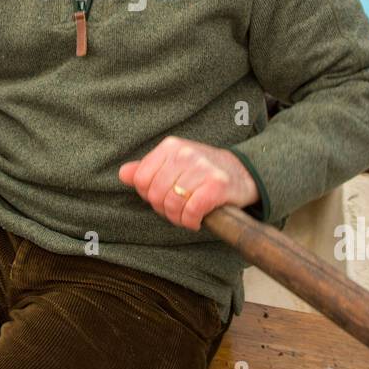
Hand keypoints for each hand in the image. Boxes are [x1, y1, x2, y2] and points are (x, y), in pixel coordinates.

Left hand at [118, 136, 260, 231]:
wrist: (244, 172)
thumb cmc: (204, 172)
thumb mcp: (175, 164)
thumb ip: (148, 169)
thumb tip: (123, 174)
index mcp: (171, 146)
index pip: (142, 179)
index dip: (149, 196)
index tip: (164, 197)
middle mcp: (185, 154)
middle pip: (156, 195)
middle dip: (164, 209)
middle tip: (178, 210)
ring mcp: (202, 168)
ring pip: (172, 204)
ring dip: (178, 218)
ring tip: (188, 215)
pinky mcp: (217, 185)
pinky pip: (191, 211)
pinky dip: (192, 221)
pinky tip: (197, 220)